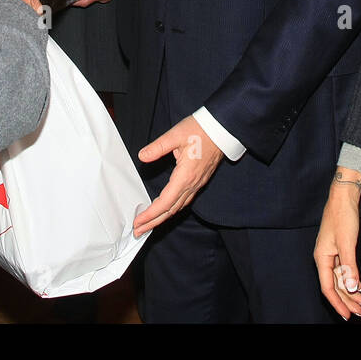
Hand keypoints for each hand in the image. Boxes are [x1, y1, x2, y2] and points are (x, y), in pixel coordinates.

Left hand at [133, 115, 223, 236]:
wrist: (222, 129)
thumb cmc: (201, 130)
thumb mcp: (175, 135)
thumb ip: (157, 147)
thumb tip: (142, 156)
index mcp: (185, 176)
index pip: (165, 202)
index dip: (151, 214)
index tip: (138, 222)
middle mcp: (193, 184)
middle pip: (171, 210)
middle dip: (153, 222)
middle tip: (138, 231)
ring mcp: (198, 183)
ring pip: (178, 207)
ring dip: (162, 217)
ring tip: (149, 223)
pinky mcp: (200, 180)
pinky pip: (185, 200)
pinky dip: (172, 208)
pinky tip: (166, 208)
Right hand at [314, 169, 360, 318]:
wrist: (343, 198)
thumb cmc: (343, 217)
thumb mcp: (347, 243)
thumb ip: (349, 266)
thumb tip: (351, 287)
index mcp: (322, 258)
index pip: (328, 287)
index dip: (338, 303)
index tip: (348, 315)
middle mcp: (324, 258)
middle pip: (334, 286)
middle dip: (347, 300)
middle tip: (360, 311)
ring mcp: (331, 254)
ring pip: (339, 279)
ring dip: (350, 291)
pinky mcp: (338, 250)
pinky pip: (343, 270)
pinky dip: (351, 279)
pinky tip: (359, 286)